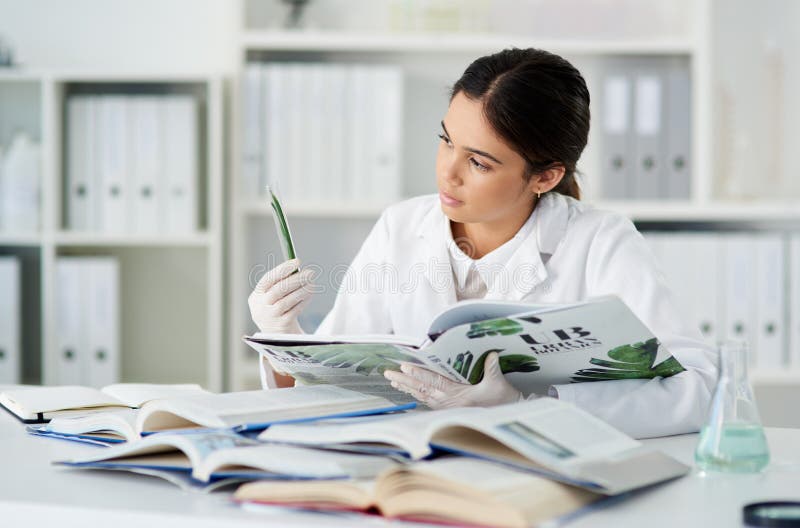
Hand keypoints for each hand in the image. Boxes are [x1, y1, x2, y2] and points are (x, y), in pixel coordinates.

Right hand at [248, 258, 313, 333]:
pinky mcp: (282, 325)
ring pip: (288, 300)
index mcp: (256, 296)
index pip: (268, 279)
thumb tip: (297, 268)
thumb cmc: (276, 308)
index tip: (297, 262)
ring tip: (312, 284)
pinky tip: (309, 294)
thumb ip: (281, 283)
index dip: (282, 269)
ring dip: (302, 290)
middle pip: (278, 290)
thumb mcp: (272, 296)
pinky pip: (295, 310)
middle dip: (296, 280)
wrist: (276, 334)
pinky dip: (303, 301)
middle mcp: (260, 307)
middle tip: (310, 273)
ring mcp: (270, 317)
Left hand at [383, 352, 524, 408]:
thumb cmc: (503, 400)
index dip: (417, 373)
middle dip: (404, 380)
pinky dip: (417, 395)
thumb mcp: (498, 384)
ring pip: (422, 396)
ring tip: (394, 381)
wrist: (506, 417)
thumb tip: (491, 354)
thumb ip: (492, 369)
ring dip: (407, 388)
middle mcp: (448, 401)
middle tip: (387, 373)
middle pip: (421, 389)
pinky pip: (428, 401)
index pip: (432, 381)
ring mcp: (448, 407)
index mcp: (457, 394)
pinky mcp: (450, 409)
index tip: (403, 367)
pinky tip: (411, 391)